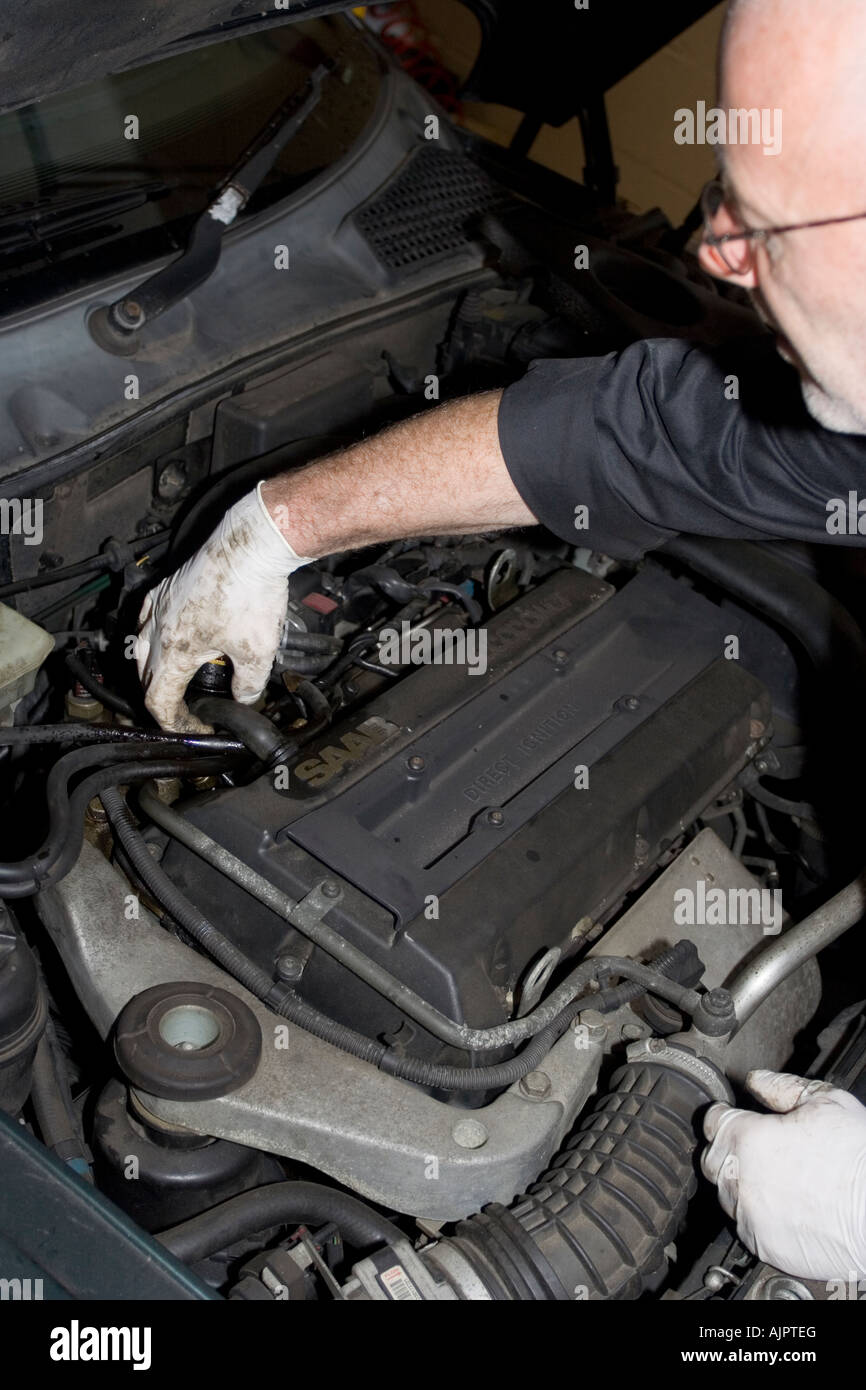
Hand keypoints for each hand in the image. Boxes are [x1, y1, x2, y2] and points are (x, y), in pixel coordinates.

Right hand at [135, 483, 311, 730]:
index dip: (175, 722)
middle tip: (187, 710)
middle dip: (164, 699)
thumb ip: (249, 684)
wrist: (250, 546)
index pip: (159, 700)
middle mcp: (158, 628)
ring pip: (141, 646)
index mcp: (174, 650)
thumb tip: (245, 698)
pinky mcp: (167, 586)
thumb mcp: (257, 651)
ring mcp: (159, 605)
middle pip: (146, 676)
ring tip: (172, 679)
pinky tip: (161, 634)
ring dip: (152, 668)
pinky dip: (149, 633)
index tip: (196, 727)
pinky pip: (146, 616)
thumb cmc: (251, 594)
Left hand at [702, 1068, 865, 1281]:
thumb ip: (781, 1086)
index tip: (738, 1118)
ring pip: (726, 1193)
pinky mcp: (761, 1244)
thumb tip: (757, 1081)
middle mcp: (739, 1178)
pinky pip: (744, 1225)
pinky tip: (785, 1206)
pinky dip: (757, 1216)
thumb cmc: (857, 1158)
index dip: (726, 1115)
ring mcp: (748, 1214)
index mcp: (747, 1138)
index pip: (712, 1120)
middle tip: (761, 1149)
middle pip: (712, 1158)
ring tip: (779, 1179)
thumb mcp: (825, 1102)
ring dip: (742, 1184)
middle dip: (730, 1149)